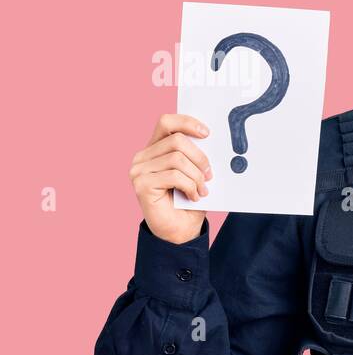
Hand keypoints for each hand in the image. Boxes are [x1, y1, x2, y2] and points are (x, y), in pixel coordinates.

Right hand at [129, 114, 211, 244]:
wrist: (180, 231)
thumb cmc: (189, 201)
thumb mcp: (196, 173)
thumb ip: (196, 155)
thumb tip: (211, 138)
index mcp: (155, 149)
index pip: (167, 122)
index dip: (187, 123)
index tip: (207, 133)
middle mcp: (143, 157)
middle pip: (176, 140)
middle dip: (200, 158)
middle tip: (209, 174)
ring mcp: (139, 170)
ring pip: (177, 158)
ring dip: (196, 176)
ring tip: (202, 190)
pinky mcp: (141, 184)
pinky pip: (174, 176)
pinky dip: (190, 186)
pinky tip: (193, 197)